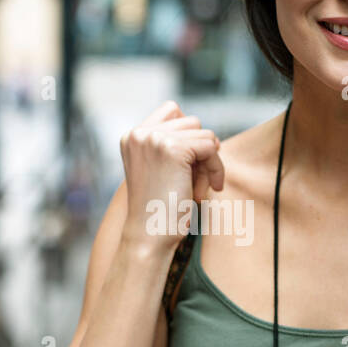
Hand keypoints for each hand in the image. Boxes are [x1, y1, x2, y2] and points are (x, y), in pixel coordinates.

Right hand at [118, 101, 223, 252]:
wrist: (148, 237)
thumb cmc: (158, 210)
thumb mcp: (158, 170)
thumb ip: (171, 146)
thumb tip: (208, 134)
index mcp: (131, 136)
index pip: (172, 109)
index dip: (189, 134)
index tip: (190, 164)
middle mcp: (139, 133)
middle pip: (191, 123)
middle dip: (200, 152)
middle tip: (195, 182)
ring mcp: (155, 139)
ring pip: (205, 135)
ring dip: (209, 163)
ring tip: (197, 190)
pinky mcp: (174, 149)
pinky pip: (211, 147)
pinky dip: (216, 169)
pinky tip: (207, 190)